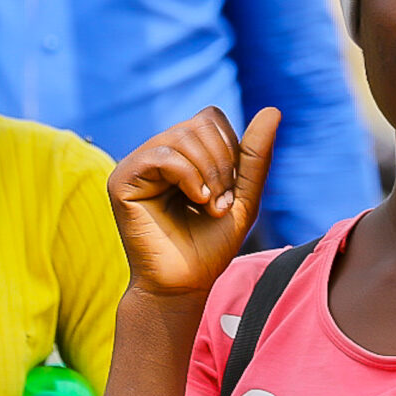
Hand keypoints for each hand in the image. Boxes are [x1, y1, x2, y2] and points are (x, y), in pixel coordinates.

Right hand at [109, 107, 278, 297]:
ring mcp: (137, 164)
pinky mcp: (122, 179)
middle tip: (220, 203)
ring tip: (208, 205)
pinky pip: (162, 155)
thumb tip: (273, 109)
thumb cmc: (210, 247)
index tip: (230, 191)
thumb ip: (255, 157)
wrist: (184, 286)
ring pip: (182, 137)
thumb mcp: (243, 198)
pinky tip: (194, 200)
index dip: (229, 147)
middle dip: (222, 163)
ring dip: (208, 173)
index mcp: (182, 154)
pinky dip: (188, 176)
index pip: (210, 118)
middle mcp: (157, 153)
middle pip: (199, 124)